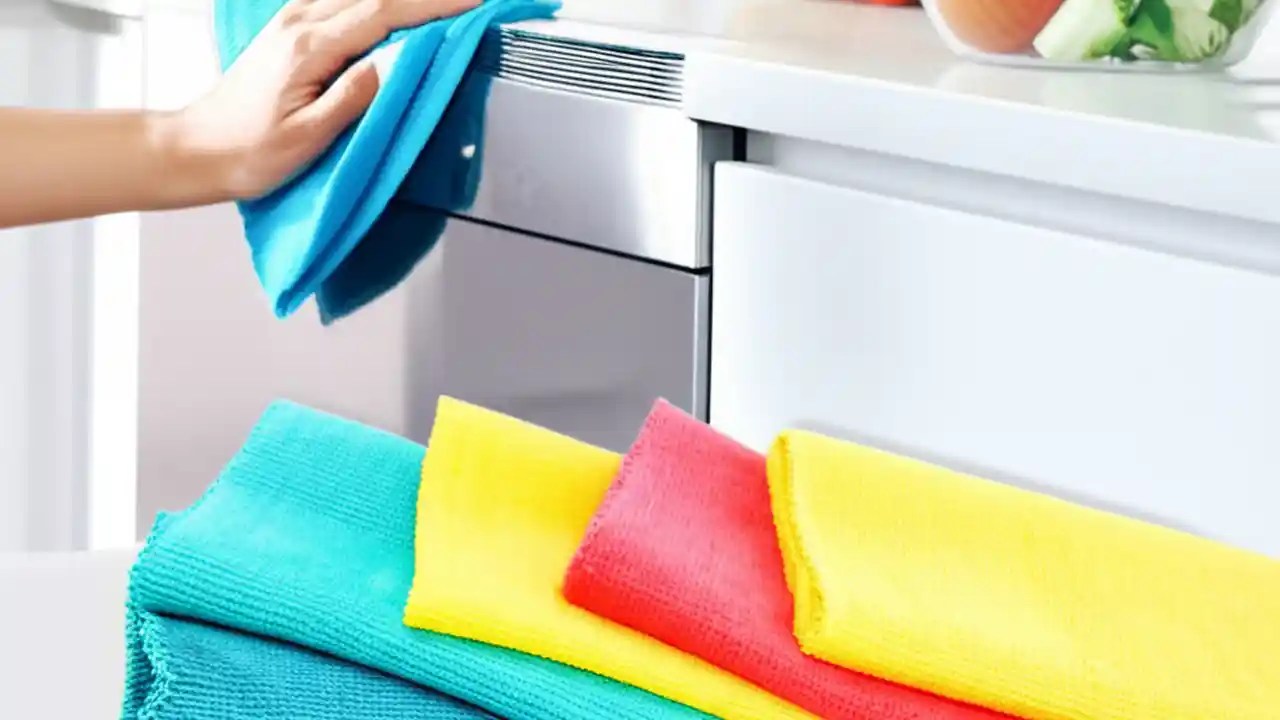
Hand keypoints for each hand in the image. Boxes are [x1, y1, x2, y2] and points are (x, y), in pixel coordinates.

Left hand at [176, 0, 479, 200]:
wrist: (198, 149)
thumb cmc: (248, 151)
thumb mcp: (309, 135)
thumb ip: (356, 94)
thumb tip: (400, 60)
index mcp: (308, 48)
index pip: (385, 12)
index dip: (434, 5)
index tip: (474, 3)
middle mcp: (300, 23)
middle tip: (473, 1)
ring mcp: (294, 21)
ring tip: (447, 3)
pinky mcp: (293, 29)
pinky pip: (346, 1)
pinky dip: (381, 3)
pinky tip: (400, 10)